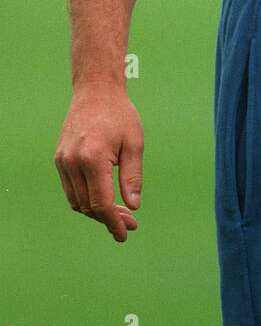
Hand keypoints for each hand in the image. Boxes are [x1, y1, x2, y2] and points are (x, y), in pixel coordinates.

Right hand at [55, 90, 142, 242]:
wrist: (96, 91)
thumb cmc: (120, 115)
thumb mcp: (134, 144)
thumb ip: (132, 177)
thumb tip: (133, 206)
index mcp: (92, 158)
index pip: (101, 203)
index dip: (113, 222)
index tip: (125, 234)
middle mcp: (72, 162)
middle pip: (88, 206)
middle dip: (108, 219)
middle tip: (130, 224)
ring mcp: (63, 161)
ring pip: (76, 201)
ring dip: (96, 213)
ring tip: (119, 215)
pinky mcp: (60, 159)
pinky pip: (71, 189)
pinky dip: (85, 199)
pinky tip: (103, 200)